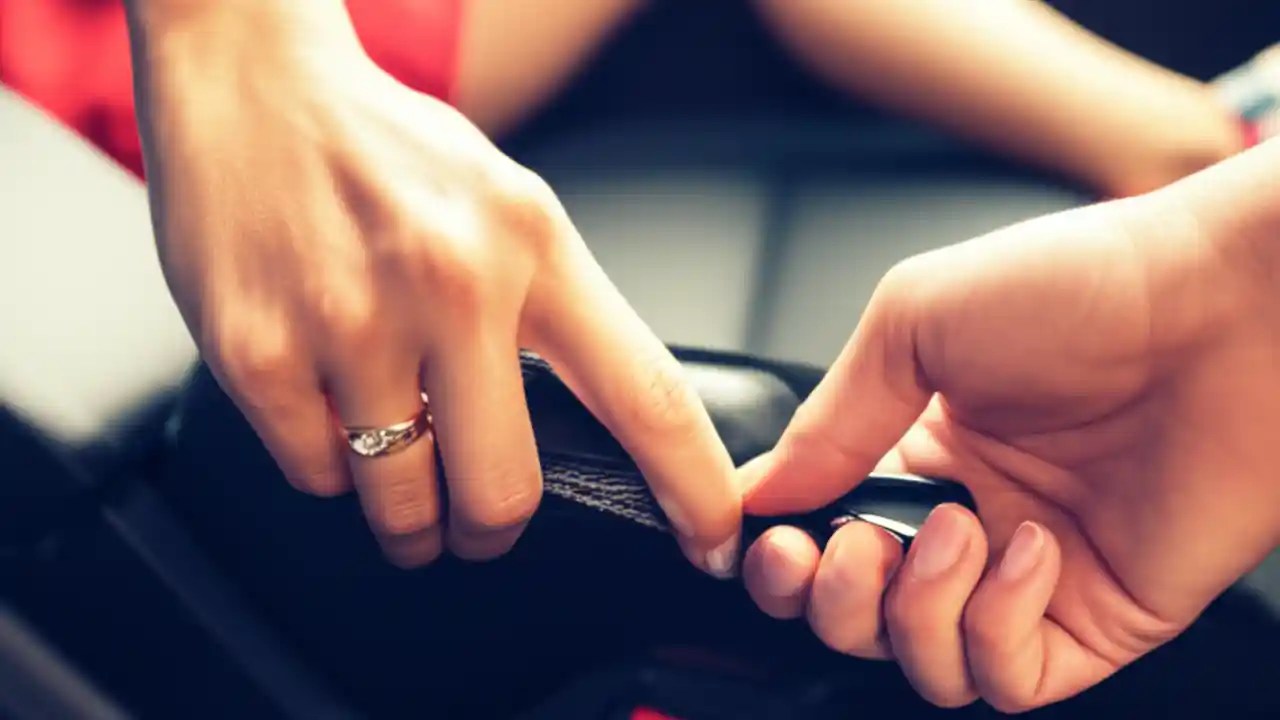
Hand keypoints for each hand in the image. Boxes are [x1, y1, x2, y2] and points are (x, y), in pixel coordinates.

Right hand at [128, 1, 738, 571]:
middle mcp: (452, 283)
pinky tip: (331, 406)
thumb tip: (594, 427)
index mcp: (533, 244)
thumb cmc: (388, 151)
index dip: (692, 487)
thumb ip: (553, 309)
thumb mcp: (508, 207)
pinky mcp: (258, 352)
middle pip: (504, 493)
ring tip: (397, 463)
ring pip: (401, 504)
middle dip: (491, 532)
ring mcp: (350, 322)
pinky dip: (330, 465)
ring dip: (408, 514)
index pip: (645, 392)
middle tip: (480, 522)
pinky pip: (315, 476)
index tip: (713, 539)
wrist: (253, 87)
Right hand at [738, 146, 1279, 710]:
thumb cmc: (1084, 286)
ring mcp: (1032, 574)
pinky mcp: (1098, 617)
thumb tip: (758, 494)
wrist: (1227, 305)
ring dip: (913, 609)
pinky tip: (1028, 548)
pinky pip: (1008, 674)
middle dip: (829, 597)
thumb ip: (830, 420)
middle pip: (857, 615)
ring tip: (954, 530)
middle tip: (839, 547)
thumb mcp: (914, 322)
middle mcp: (970, 518)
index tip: (762, 540)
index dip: (780, 551)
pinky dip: (994, 624)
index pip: (821, 533)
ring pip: (924, 662)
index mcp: (921, 451)